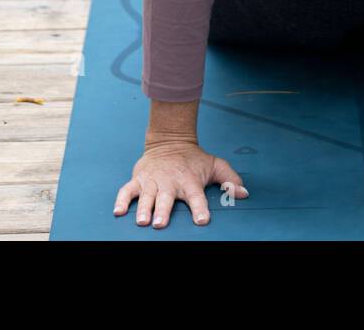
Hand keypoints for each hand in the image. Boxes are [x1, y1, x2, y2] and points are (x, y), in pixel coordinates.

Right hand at [114, 139, 247, 227]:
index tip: (202, 220)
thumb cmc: (193, 159)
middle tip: (160, 223)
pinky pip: (127, 190)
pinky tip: (118, 212)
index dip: (200, 208)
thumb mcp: (215, 165)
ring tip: (142, 221)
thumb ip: (230, 179)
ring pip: (147, 196)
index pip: (196, 197)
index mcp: (189, 181)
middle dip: (163, 211)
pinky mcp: (139, 180)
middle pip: (166, 198)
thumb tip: (244, 193)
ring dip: (144, 208)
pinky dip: (122, 200)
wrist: (170, 140)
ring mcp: (153, 181)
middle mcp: (170, 182)